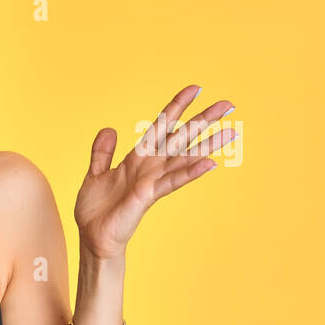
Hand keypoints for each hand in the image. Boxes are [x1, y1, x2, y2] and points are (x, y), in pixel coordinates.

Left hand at [75, 84, 236, 260]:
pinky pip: (172, 181)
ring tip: (231, 132)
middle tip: (228, 104)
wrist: (93, 236)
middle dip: (203, 120)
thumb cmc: (96, 209)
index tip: (195, 88)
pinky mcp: (148, 195)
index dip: (176, 107)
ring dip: (208, 144)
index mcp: (138, 158)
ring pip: (184, 157)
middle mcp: (150, 167)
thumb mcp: (96, 173)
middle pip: (180, 138)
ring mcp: (152, 180)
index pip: (161, 126)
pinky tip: (210, 163)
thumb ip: (103, 152)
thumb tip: (109, 128)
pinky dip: (190, 172)